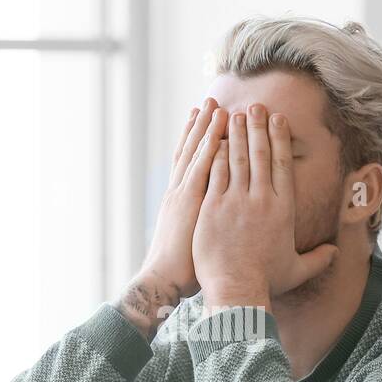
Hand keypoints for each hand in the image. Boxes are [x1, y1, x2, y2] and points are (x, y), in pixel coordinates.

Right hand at [139, 99, 228, 298]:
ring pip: (196, 153)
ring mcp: (183, 194)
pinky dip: (209, 145)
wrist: (163, 281)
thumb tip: (215, 225)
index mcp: (179, 201)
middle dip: (200, 125)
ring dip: (205, 127)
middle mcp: (179, 191)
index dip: (196, 141)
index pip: (189, 164)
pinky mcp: (190, 201)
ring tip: (214, 103)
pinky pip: (202, 167)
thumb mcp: (192, 242)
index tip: (204, 120)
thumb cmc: (182, 271)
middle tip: (209, 101)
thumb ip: (201, 227)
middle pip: (190, 151)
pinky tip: (218, 128)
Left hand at [192, 104, 337, 311]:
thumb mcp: (297, 270)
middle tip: (255, 106)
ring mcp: (236, 202)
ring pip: (237, 158)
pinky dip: (215, 153)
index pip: (283, 165)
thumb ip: (318, 258)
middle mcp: (261, 200)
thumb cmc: (266, 282)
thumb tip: (336, 254)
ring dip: (236, 133)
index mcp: (283, 209)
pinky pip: (214, 173)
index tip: (278, 120)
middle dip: (258, 127)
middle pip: (261, 155)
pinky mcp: (212, 207)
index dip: (280, 139)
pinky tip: (214, 139)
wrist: (238, 291)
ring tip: (234, 114)